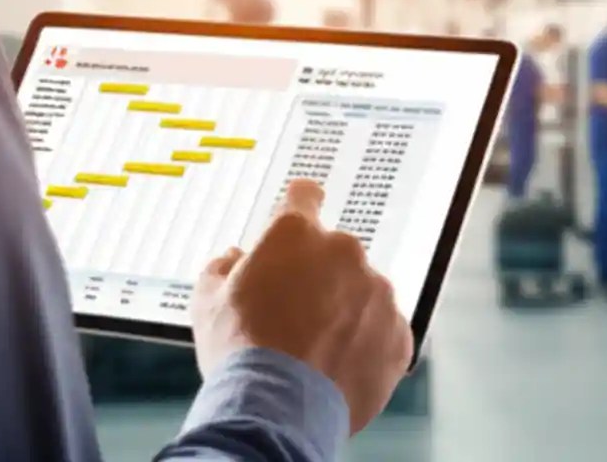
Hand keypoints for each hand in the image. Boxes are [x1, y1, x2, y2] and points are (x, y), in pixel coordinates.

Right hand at [190, 179, 413, 434]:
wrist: (277, 410)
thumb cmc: (240, 351)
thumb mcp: (208, 301)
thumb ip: (222, 267)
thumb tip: (234, 258)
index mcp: (296, 234)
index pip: (304, 196)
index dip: (301, 203)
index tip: (304, 208)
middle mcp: (344, 252)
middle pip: (334, 253)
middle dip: (317, 275)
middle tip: (292, 313)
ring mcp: (377, 293)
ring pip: (361, 292)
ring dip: (344, 310)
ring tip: (314, 349)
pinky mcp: (398, 334)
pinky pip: (382, 330)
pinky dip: (365, 343)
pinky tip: (336, 366)